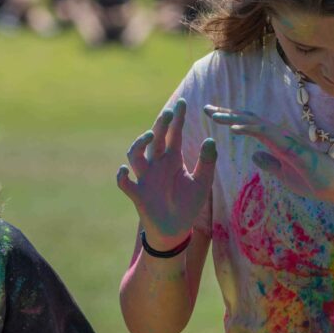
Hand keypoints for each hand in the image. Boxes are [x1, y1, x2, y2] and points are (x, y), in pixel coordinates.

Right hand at [117, 98, 216, 248]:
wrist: (176, 229)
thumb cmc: (188, 204)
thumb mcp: (203, 183)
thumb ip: (207, 162)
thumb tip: (211, 139)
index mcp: (173, 160)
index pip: (174, 134)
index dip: (177, 119)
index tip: (182, 103)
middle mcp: (157, 165)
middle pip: (155, 139)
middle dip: (160, 125)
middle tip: (168, 113)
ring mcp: (145, 178)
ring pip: (135, 154)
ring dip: (139, 143)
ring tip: (151, 136)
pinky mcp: (138, 194)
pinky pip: (125, 183)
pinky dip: (122, 176)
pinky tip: (125, 170)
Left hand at [204, 106, 333, 201]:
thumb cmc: (313, 180)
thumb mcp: (283, 174)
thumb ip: (269, 164)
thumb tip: (255, 156)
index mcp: (275, 141)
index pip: (249, 125)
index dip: (231, 119)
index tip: (212, 116)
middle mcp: (279, 134)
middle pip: (248, 118)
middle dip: (226, 112)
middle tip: (205, 107)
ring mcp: (285, 138)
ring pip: (254, 122)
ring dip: (233, 117)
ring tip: (213, 115)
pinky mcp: (290, 145)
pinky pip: (266, 134)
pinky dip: (248, 128)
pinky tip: (233, 128)